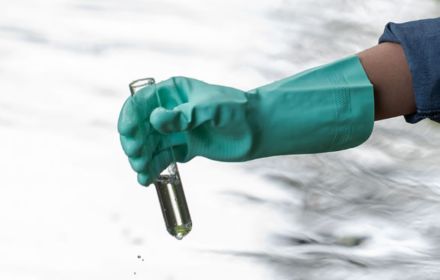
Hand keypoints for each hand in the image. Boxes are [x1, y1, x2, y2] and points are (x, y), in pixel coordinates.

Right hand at [118, 77, 256, 185]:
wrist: (258, 129)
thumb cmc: (237, 110)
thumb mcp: (211, 109)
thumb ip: (184, 115)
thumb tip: (154, 119)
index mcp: (173, 92)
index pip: (142, 102)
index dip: (130, 116)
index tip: (127, 132)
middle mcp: (170, 111)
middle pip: (141, 126)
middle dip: (134, 140)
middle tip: (136, 154)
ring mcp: (176, 131)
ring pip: (149, 145)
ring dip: (141, 158)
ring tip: (141, 172)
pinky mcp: (183, 148)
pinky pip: (162, 159)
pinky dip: (153, 169)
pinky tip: (146, 180)